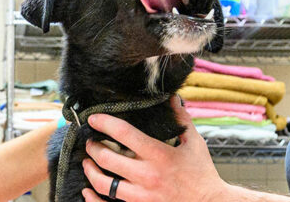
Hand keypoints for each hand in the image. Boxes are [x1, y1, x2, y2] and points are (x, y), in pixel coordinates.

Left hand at [81, 96, 230, 201]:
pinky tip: (87, 192)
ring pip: (103, 183)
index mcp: (160, 155)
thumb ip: (181, 120)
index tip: (94, 118)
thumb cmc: (202, 174)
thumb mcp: (194, 143)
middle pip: (107, 158)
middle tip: (90, 142)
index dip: (105, 123)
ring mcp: (142, 195)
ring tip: (88, 162)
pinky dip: (93, 198)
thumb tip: (172, 98)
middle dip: (93, 147)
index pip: (125, 134)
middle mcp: (147, 175)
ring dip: (91, 170)